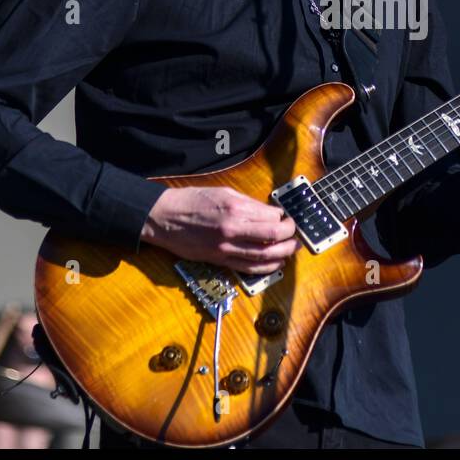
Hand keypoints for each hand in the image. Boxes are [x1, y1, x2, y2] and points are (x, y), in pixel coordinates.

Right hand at [142, 187, 297, 273]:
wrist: (164, 217)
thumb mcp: (222, 192)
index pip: (271, 215)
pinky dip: (266, 267)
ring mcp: (226, 247)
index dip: (282, 217)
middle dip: (290, 235)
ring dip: (283, 253)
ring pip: (264, 255)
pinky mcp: (219, 260)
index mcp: (234, 207)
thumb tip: (269, 212)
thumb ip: (247, 203)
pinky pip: (248, 267)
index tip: (285, 216)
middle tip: (295, 233)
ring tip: (292, 249)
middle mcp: (232, 228)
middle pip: (273, 235)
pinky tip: (276, 263)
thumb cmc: (191, 201)